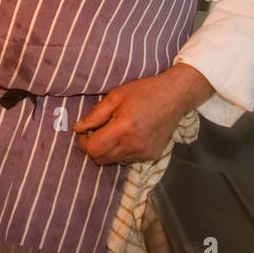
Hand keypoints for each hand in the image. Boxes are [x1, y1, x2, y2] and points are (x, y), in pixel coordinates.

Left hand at [74, 62, 213, 164]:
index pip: (93, 149)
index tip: (85, 133)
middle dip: (94, 148)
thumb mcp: (116, 96)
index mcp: (122, 128)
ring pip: (114, 161)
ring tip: (115, 131)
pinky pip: (129, 159)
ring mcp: (144, 152)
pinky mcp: (152, 155)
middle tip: (97, 132)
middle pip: (101, 160)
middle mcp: (133, 144)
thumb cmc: (144, 91)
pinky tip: (130, 135)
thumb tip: (78, 129)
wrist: (175, 96)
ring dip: (109, 150)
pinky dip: (124, 150)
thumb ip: (95, 115)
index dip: (84, 143)